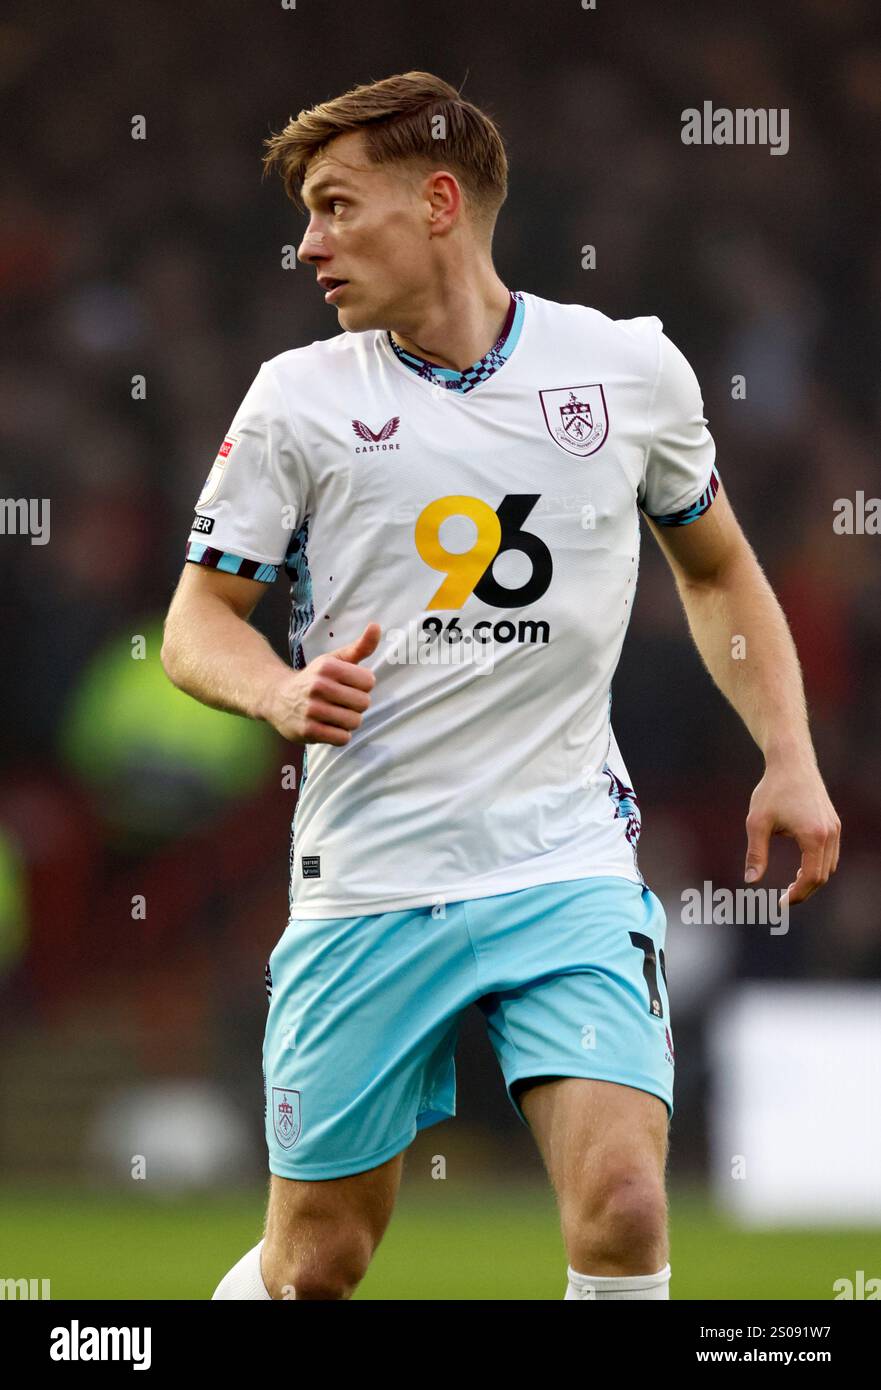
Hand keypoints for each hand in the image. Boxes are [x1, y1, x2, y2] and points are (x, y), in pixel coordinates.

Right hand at [265, 623, 380, 745]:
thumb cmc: (314, 678)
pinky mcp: (308, 730)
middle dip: (356, 705)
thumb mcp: (335, 660)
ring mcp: (312, 709)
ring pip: (354, 722)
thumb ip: (360, 646)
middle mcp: (318, 686)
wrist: (277, 698)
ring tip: (336, 714)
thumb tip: (377, 626)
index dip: (362, 686)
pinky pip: (342, 738)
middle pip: (364, 703)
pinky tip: (329, 726)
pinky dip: (340, 735)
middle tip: (342, 702)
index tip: (349, 686)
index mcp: (328, 667)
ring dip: (349, 721)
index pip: (369, 681)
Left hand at [744, 756, 840, 906]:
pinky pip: (831, 854)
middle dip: (804, 891)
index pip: (812, 877)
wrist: (791, 763)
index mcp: (813, 836)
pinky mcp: (834, 824)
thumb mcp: (757, 823)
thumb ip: (755, 853)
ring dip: (813, 879)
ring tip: (792, 884)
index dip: (797, 894)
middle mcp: (830, 834)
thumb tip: (751, 882)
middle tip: (784, 898)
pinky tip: (802, 866)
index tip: (781, 902)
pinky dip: (819, 866)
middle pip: (823, 876)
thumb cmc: (771, 790)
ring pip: (830, 866)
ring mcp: (835, 828)